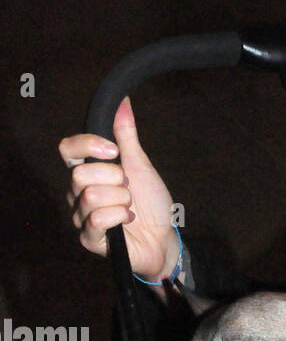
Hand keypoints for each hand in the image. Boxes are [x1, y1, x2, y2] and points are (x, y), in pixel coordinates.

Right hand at [59, 96, 179, 284]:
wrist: (164, 238)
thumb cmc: (150, 203)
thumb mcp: (140, 165)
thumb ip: (127, 136)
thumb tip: (122, 101)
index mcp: (87, 171)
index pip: (67, 149)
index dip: (88, 144)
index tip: (114, 150)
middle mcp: (78, 193)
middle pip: (80, 174)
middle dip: (115, 179)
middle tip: (129, 188)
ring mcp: (81, 216)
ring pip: (91, 196)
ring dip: (121, 199)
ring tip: (130, 207)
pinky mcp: (89, 239)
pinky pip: (97, 220)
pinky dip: (120, 217)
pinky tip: (128, 221)